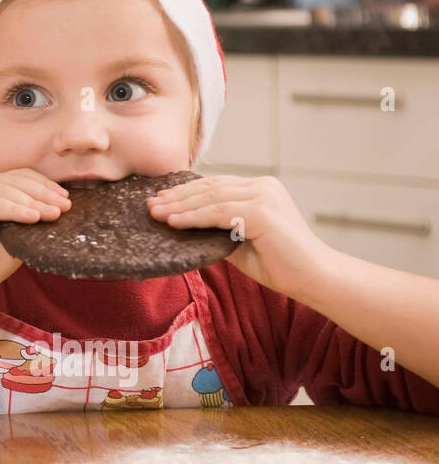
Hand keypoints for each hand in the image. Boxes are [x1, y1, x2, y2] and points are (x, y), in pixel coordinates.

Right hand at [0, 169, 70, 304]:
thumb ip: (30, 220)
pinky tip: (34, 217)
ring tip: (54, 213)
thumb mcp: (16, 238)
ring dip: (33, 201)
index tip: (66, 199)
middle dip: (44, 192)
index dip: (44, 185)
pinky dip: (15, 209)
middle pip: (15, 180)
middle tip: (66, 206)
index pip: (20, 178)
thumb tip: (58, 209)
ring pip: (6, 189)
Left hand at [147, 174, 333, 301]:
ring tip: (155, 213)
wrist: (314, 279)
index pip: (214, 185)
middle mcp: (262, 186)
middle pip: (209, 188)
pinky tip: (174, 222)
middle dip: (176, 196)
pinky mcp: (263, 212)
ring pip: (210, 198)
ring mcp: (264, 196)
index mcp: (260, 188)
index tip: (160, 198)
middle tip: (150, 204)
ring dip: (179, 206)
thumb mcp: (239, 241)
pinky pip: (218, 212)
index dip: (185, 191)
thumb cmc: (278, 264)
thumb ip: (216, 228)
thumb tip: (181, 226)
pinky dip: (193, 217)